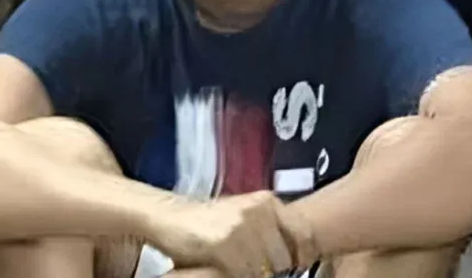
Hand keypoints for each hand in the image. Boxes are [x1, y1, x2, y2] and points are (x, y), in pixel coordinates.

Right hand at [144, 191, 298, 277]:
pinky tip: (220, 263)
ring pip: (263, 270)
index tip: (292, 262)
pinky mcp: (225, 244)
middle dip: (268, 267)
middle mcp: (259, 210)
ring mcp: (242, 226)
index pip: (303, 234)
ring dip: (249, 272)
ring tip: (231, 261)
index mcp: (267, 201)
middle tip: (246, 260)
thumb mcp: (244, 216)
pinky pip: (243, 274)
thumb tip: (299, 254)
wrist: (169, 217)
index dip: (299, 254)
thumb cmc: (207, 221)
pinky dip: (233, 274)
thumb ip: (271, 228)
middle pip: (282, 258)